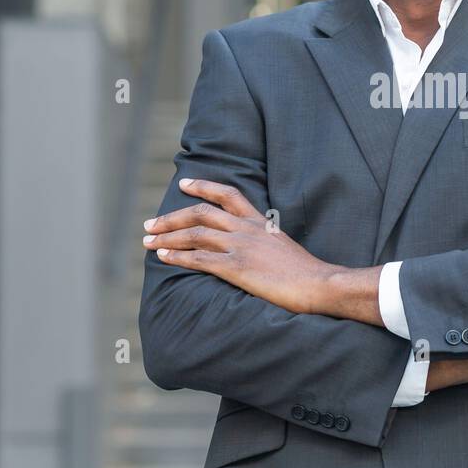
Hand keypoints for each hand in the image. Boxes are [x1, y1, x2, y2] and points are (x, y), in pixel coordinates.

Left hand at [142, 178, 334, 314]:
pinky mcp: (236, 267)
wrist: (319, 283)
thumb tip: (254, 247)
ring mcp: (241, 247)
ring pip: (194, 234)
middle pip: (201, 213)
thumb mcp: (284, 246)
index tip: (184, 183)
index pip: (228, 194)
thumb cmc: (306, 272)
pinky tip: (162, 258)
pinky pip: (198, 259)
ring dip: (167, 237)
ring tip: (147, 241)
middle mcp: (247, 229)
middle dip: (171, 217)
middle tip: (151, 224)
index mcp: (260, 221)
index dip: (203, 186)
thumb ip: (265, 241)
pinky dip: (177, 257)